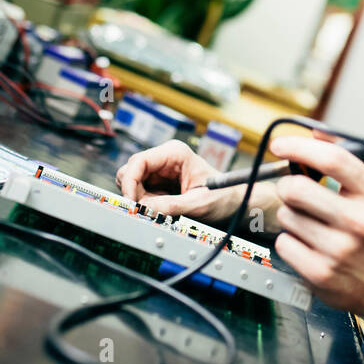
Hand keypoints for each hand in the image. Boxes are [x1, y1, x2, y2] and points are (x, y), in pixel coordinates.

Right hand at [115, 139, 243, 224]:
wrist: (234, 203)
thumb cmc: (223, 197)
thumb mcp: (198, 204)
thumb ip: (171, 206)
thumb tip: (144, 209)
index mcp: (175, 153)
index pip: (139, 161)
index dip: (129, 182)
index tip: (131, 202)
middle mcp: (164, 158)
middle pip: (130, 171)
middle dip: (133, 192)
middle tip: (145, 210)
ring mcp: (160, 170)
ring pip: (132, 182)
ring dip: (139, 199)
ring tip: (161, 209)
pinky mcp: (159, 183)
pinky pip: (140, 193)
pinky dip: (144, 203)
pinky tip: (161, 209)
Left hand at [269, 135, 363, 317]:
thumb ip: (344, 163)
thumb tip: (315, 134)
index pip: (332, 159)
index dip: (299, 147)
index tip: (280, 145)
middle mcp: (360, 221)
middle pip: (298, 188)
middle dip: (287, 185)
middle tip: (293, 191)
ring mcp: (340, 249)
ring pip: (287, 215)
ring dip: (291, 216)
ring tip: (311, 225)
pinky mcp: (321, 272)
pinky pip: (284, 242)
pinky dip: (290, 241)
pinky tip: (308, 246)